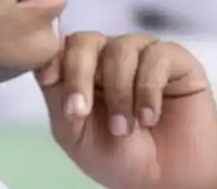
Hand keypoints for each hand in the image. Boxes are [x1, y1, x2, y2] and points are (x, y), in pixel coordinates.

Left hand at [36, 32, 216, 188]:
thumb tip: (41, 62)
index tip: (49, 79)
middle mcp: (112, 57)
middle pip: (87, 41)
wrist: (164, 180)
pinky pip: (157, 56)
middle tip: (81, 113)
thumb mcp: (74, 133)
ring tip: (125, 128)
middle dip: (79, 75)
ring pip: (121, 48)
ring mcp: (144, 55)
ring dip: (118, 92)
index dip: (54, 57)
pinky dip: (148, 89)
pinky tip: (149, 117)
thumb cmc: (119, 159)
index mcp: (86, 72)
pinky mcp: (176, 59)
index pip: (64, 47)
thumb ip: (58, 96)